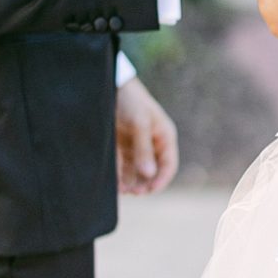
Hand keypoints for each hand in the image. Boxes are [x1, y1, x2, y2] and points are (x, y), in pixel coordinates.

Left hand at [115, 74, 178, 194]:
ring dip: (131, 182)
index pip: (168, 165)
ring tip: (123, 190)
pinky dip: (119, 176)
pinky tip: (115, 184)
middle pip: (152, 171)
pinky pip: (122, 166)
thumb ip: (143, 150)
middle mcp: (152, 144)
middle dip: (144, 184)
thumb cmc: (131, 101)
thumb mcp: (140, 124)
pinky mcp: (120, 146)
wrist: (110, 85)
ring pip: (136, 171)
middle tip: (134, 192)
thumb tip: (149, 175)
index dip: (161, 180)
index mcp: (164, 137)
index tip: (150, 191)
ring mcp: (135, 145)